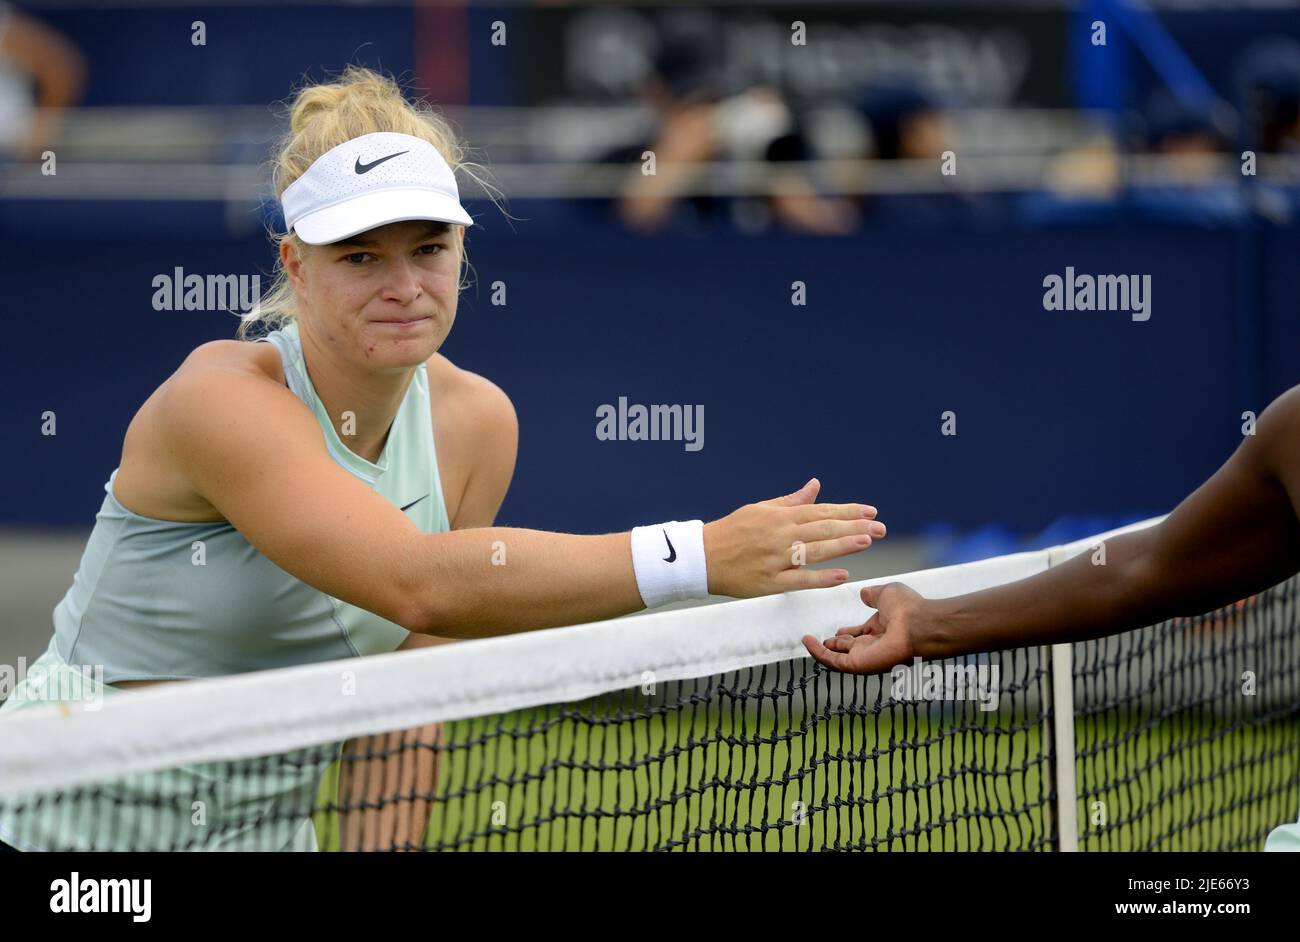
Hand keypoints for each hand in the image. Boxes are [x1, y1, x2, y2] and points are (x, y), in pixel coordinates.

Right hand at [703, 478, 884, 597]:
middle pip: (824, 529)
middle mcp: (781, 535)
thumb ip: (791, 500)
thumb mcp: (761, 509)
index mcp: (780, 517)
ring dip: (843, 545)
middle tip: (880, 528)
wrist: (702, 557)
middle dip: (854, 527)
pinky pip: (799, 579)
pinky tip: (841, 576)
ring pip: (815, 551)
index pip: (821, 511)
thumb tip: (815, 485)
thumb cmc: (732, 531)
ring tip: (867, 541)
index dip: (848, 511)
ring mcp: (776, 559)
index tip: (870, 512)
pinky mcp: (770, 581)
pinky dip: (821, 578)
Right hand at [801, 582, 923, 673]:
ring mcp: (866, 656)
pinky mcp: (858, 665)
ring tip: (808, 642)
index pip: (860, 634)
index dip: (848, 632)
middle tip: (824, 641)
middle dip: (836, 646)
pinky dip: (818, 654)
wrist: (917, 624)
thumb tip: (864, 593)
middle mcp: (874, 646)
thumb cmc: (909, 609)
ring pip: (839, 658)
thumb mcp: (885, 593)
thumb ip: (872, 594)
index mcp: (881, 630)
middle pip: (850, 649)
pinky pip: (834, 662)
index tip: (838, 629)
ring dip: (822, 651)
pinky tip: (808, 643)